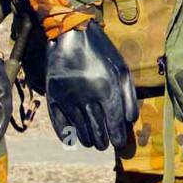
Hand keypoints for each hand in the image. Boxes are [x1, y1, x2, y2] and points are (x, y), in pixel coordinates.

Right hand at [45, 20, 138, 150]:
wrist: (70, 36)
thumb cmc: (101, 52)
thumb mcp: (121, 69)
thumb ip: (128, 95)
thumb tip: (130, 120)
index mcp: (106, 89)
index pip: (113, 122)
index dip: (117, 136)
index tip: (120, 145)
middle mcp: (86, 97)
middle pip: (96, 129)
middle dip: (103, 141)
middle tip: (105, 145)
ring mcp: (68, 98)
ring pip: (79, 128)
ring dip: (87, 139)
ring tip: (93, 143)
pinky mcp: (53, 97)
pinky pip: (59, 123)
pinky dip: (66, 134)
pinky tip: (72, 139)